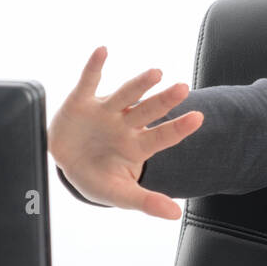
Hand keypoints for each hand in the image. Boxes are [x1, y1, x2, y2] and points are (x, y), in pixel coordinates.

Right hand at [47, 47, 202, 217]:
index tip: (199, 117)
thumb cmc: (98, 178)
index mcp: (138, 146)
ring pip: (125, 95)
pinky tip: (102, 51)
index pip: (162, 136)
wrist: (67, 166)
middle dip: (164, 100)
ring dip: (139, 84)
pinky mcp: (81, 102)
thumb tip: (176, 214)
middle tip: (184, 88)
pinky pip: (89, 81)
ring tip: (156, 73)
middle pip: (148, 110)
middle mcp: (126, 125)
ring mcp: (106, 112)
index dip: (179, 128)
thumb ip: (147, 202)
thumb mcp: (120, 194)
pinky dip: (94, 67)